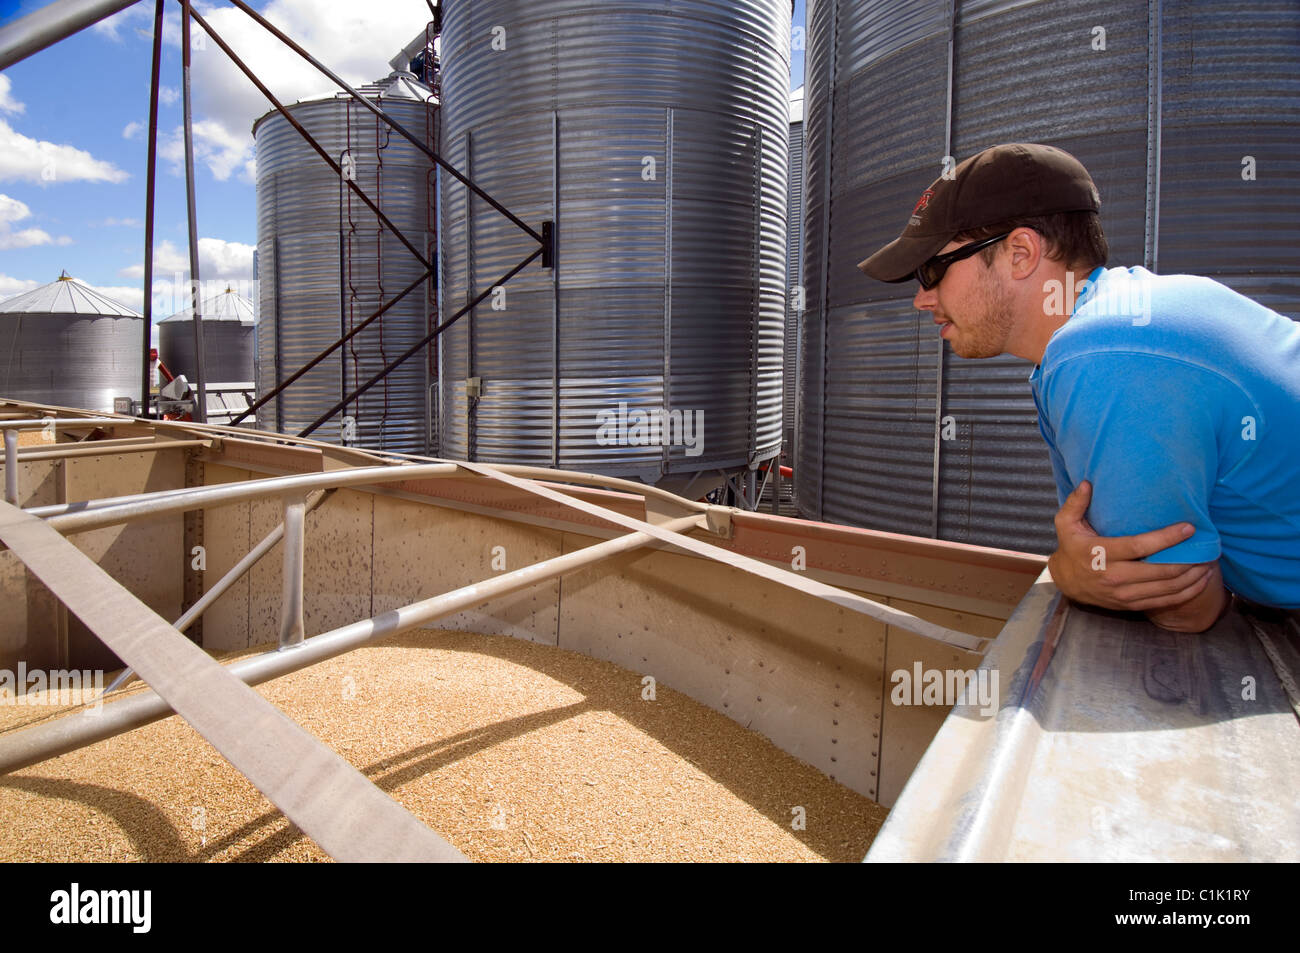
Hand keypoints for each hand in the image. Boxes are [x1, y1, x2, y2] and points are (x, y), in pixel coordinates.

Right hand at [1046, 480, 1213, 611]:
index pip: (1140, 546)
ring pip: (1167, 588)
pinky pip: (1165, 602)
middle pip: (1160, 571)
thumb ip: (1076, 503)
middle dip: (1188, 560)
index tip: (1189, 528)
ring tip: (1209, 564)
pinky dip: (1187, 593)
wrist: (1065, 582)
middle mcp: (1114, 577)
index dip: (1167, 538)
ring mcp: (1123, 594)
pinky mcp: (1130, 605)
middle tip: (1209, 548)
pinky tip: (1201, 582)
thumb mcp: (1065, 523)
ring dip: (1192, 577)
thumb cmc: (1071, 547)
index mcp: (1102, 554)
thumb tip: (1087, 483)